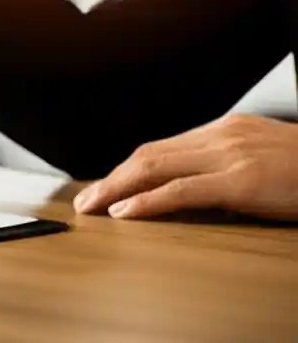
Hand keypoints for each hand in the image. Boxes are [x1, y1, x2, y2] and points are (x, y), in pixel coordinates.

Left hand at [73, 114, 297, 220]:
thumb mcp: (260, 164)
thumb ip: (222, 171)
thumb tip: (183, 196)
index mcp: (223, 131)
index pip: (159, 148)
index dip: (125, 170)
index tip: (103, 188)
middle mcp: (221, 136)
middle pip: (148, 155)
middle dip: (111, 179)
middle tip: (84, 201)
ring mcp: (230, 155)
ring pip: (155, 168)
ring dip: (116, 189)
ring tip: (93, 207)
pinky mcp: (242, 180)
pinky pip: (181, 190)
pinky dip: (147, 201)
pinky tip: (125, 213)